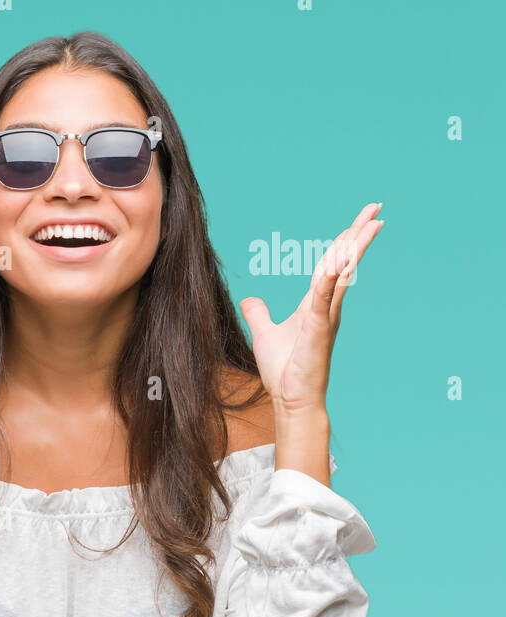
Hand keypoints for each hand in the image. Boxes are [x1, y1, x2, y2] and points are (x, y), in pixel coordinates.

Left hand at [238, 203, 383, 417]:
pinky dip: (328, 280)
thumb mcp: (264, 333)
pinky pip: (322, 299)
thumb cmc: (283, 369)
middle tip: (376, 208)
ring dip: (354, 248)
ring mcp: (325, 316)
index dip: (345, 240)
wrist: (290, 397)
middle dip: (358, 233)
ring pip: (342, 274)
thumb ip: (258, 314)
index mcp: (315, 303)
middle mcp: (326, 305)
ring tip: (370, 224)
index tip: (360, 219)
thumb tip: (249, 299)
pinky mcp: (318, 329)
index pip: (332, 263)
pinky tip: (335, 261)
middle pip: (344, 261)